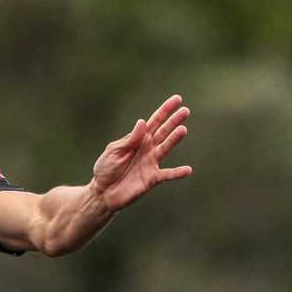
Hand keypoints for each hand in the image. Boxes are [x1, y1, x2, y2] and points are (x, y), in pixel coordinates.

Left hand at [89, 94, 191, 213]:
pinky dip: (177, 173)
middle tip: (185, 110)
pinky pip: (167, 174)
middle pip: (164, 132)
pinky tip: (188, 170)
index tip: (177, 99)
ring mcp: (151, 163)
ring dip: (174, 139)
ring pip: (166, 148)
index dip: (165, 110)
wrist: (103, 192)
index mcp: (138, 139)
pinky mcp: (152, 178)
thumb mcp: (114, 150)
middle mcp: (148, 149)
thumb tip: (142, 122)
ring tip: (183, 130)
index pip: (155, 121)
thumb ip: (130, 139)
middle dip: (174, 121)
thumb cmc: (106, 169)